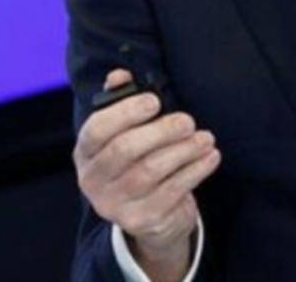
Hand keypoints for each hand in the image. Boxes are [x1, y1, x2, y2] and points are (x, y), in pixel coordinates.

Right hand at [74, 69, 220, 280]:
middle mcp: (93, 180)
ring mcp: (116, 205)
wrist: (147, 214)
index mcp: (86, 152)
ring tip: (205, 138)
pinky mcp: (142, 221)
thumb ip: (120, 100)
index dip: (125, 112)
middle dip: (161, 131)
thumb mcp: (124, 131)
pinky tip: (210, 157)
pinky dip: (195, 171)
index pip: (96, 129)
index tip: (154, 100)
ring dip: (183, 151)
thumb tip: (119, 75)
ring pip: (151, 171)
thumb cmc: (137, 158)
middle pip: (125, 150)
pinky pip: (172, 192)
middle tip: (188, 121)